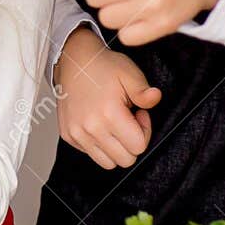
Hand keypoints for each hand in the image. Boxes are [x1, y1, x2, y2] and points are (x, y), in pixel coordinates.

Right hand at [55, 26, 161, 169]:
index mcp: (108, 114)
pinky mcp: (69, 136)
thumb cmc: (102, 67)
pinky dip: (100, 145)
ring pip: (108, 163)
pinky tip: (100, 124)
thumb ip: (144, 91)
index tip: (138, 115)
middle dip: (132, 142)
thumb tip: (155, 98)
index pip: (138, 147)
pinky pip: (91, 154)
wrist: (73, 61)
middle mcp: (90, 128)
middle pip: (125, 160)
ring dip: (116, 148)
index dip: (144, 131)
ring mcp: (77, 134)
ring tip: (115, 125)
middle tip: (128, 121)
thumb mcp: (129, 73)